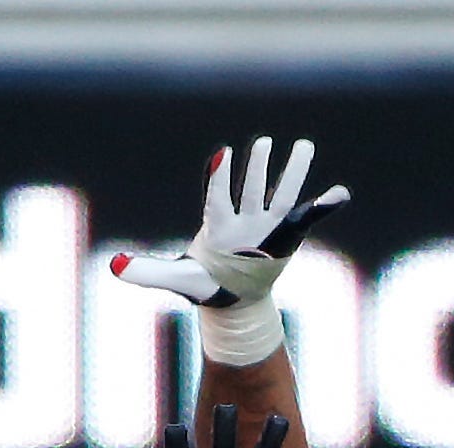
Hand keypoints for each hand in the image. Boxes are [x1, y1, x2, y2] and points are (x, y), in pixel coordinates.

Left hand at [111, 136, 348, 313]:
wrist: (231, 298)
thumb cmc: (202, 283)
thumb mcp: (176, 278)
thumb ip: (146, 271)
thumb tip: (113, 266)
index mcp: (218, 225)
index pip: (218, 197)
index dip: (218, 177)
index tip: (221, 153)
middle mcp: (244, 218)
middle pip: (251, 187)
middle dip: (258, 167)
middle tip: (263, 143)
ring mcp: (266, 224)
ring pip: (280, 194)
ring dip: (293, 171)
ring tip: (304, 146)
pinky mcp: (285, 235)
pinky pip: (306, 218)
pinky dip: (324, 207)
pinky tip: (340, 194)